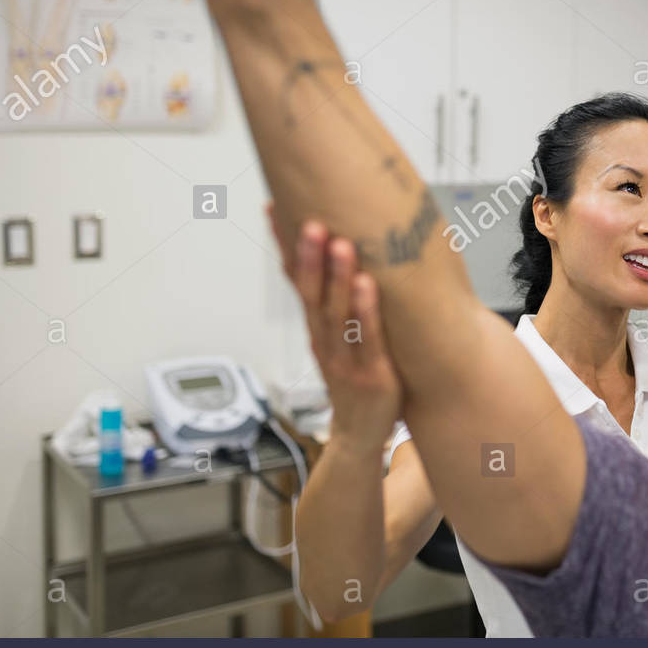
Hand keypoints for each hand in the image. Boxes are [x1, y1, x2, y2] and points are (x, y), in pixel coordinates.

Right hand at [266, 202, 405, 452]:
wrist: (359, 438)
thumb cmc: (353, 385)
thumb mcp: (336, 342)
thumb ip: (336, 306)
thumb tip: (337, 263)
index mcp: (316, 330)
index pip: (295, 281)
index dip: (285, 246)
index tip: (275, 209)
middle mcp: (325, 341)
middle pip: (311, 294)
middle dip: (309, 257)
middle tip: (309, 221)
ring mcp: (346, 358)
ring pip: (336, 313)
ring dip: (335, 278)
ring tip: (338, 243)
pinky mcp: (372, 373)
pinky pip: (367, 338)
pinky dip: (365, 311)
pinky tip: (366, 285)